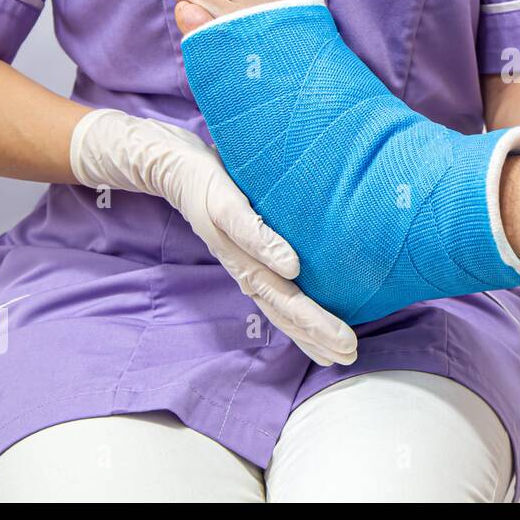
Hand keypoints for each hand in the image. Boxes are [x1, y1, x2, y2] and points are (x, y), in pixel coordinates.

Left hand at [69, 109, 357, 364]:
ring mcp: (230, 238)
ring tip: (334, 331)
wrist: (170, 163)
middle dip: (316, 332)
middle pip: (282, 306)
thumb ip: (275, 237)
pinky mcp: (220, 206)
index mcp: (252, 267)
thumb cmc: (221, 190)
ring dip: (302, 310)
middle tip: (348, 353)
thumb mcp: (252, 218)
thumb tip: (312, 254)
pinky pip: (245, 227)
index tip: (341, 356)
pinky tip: (293, 266)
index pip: (285, 309)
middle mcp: (242, 263)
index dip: (311, 334)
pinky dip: (268, 248)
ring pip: (268, 282)